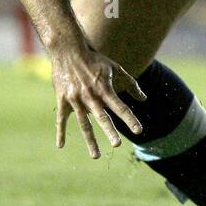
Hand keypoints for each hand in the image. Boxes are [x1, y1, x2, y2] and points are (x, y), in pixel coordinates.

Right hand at [52, 42, 146, 158]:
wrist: (68, 50)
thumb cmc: (94, 60)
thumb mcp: (115, 68)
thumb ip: (130, 83)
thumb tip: (144, 99)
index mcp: (104, 88)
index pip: (120, 107)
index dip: (130, 119)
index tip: (139, 131)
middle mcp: (90, 95)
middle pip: (102, 117)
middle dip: (110, 131)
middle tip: (117, 145)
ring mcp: (75, 99)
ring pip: (83, 123)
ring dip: (90, 140)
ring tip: (96, 156)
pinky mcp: (62, 99)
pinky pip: (61, 119)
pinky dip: (60, 132)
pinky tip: (61, 145)